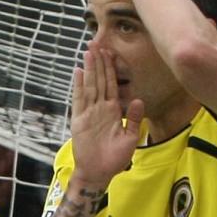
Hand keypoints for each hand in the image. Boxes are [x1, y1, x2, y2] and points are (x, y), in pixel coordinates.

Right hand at [70, 43, 142, 188]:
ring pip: (90, 86)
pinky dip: (78, 86)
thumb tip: (138, 100)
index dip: (111, 68)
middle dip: (99, 62)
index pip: (112, 84)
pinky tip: (78, 72)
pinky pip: (79, 100)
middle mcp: (100, 108)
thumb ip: (134, 119)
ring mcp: (89, 113)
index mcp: (113, 110)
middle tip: (96, 43)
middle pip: (100, 80)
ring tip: (88, 52)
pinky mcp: (79, 120)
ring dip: (89, 69)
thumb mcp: (131, 138)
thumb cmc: (115, 159)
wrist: (99, 173)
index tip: (110, 52)